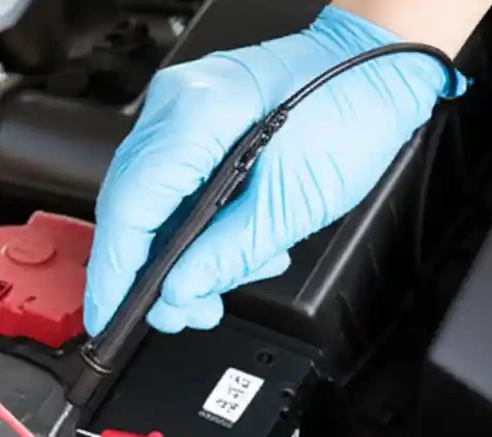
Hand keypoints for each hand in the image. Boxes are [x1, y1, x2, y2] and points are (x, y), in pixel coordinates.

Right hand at [84, 7, 463, 335]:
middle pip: (131, 205)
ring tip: (208, 292)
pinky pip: (174, 182)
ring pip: (150, 200)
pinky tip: (223, 252)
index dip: (115, 270)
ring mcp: (183, 108)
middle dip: (149, 271)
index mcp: (198, 116)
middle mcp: (177, 104)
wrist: (381, 67)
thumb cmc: (354, 109)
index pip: (130, 206)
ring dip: (177, 255)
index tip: (110, 313)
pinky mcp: (197, 120)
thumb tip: (180, 291)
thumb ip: (228, 255)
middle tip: (174, 314)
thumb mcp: (294, 204)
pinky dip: (193, 225)